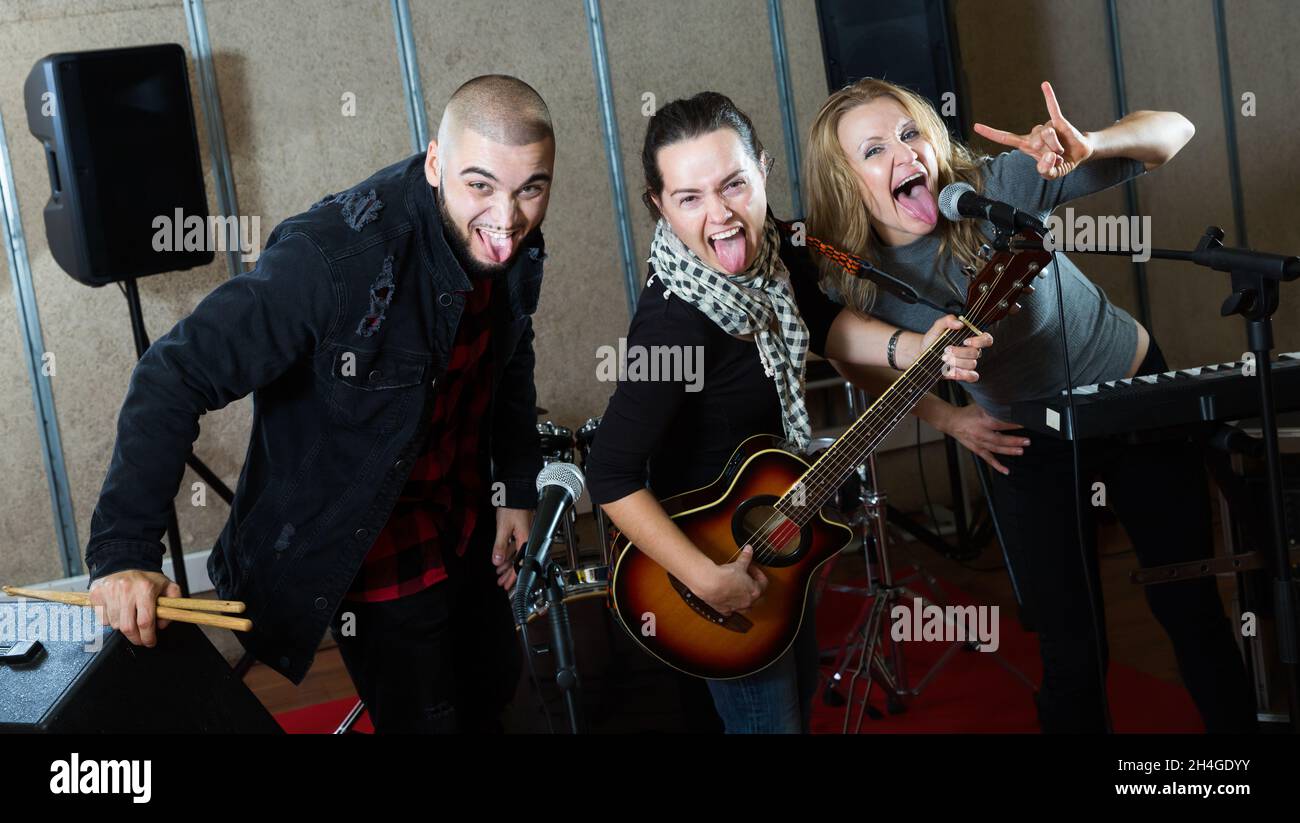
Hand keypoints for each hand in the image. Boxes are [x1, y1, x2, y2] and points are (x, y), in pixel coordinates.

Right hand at [88, 570, 180, 647]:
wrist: (125, 561)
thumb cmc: (147, 579)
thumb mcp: (168, 587)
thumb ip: (173, 604)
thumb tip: (161, 625)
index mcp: (145, 588)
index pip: (145, 621)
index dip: (148, 636)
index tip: (150, 642)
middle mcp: (126, 589)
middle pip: (127, 627)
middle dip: (135, 638)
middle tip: (140, 640)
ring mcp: (109, 591)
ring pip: (114, 624)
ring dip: (123, 628)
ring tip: (130, 620)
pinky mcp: (96, 593)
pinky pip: (102, 618)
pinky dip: (110, 620)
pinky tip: (118, 612)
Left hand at [493, 506, 531, 589]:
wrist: (515, 492)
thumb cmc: (512, 506)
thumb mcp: (503, 528)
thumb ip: (500, 546)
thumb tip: (497, 561)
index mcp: (526, 540)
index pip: (520, 564)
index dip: (513, 577)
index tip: (507, 585)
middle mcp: (528, 539)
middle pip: (519, 562)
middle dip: (510, 574)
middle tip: (503, 583)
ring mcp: (524, 535)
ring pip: (516, 555)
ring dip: (507, 565)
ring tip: (499, 573)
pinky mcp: (521, 531)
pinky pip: (515, 547)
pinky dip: (508, 554)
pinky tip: (502, 559)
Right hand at [697, 545, 767, 615]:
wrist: (710, 584)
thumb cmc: (725, 576)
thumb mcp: (739, 564)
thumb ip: (746, 557)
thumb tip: (749, 549)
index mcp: (755, 591)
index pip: (763, 582)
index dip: (757, 573)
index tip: (750, 567)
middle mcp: (747, 602)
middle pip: (757, 597)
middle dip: (754, 587)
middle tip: (747, 579)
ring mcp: (737, 607)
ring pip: (746, 608)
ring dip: (745, 600)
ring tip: (740, 591)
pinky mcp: (725, 610)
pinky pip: (731, 611)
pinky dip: (731, 607)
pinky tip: (728, 601)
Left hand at [917, 315, 992, 382]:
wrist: (922, 352)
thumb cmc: (933, 338)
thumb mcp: (938, 326)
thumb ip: (948, 320)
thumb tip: (960, 323)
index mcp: (971, 338)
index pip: (986, 339)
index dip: (980, 341)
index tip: (965, 341)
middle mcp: (972, 351)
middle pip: (975, 353)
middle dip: (959, 352)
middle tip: (945, 350)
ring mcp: (968, 363)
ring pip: (972, 364)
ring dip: (957, 362)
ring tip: (944, 358)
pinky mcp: (962, 373)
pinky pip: (972, 376)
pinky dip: (964, 375)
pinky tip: (952, 371)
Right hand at [937, 403, 1029, 474]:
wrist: (952, 422)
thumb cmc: (967, 413)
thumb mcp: (980, 406)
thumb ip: (994, 408)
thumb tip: (1010, 407)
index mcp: (981, 421)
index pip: (999, 423)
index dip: (1012, 425)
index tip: (1024, 424)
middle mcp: (980, 433)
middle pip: (999, 439)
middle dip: (1014, 441)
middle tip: (1026, 441)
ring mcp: (979, 443)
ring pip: (996, 449)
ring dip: (1009, 451)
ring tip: (1021, 451)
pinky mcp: (977, 450)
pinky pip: (988, 459)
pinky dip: (997, 466)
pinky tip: (1006, 470)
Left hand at [973, 81, 1093, 179]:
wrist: (1079, 155)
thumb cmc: (1061, 163)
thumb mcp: (1052, 173)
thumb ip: (1047, 171)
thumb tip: (1049, 155)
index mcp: (1026, 145)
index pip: (1005, 138)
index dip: (991, 133)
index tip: (976, 126)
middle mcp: (1033, 134)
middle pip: (1036, 141)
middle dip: (1050, 153)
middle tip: (1057, 157)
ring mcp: (1045, 127)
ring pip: (1047, 134)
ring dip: (1057, 146)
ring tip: (1062, 150)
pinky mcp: (1059, 121)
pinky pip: (1053, 108)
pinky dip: (1049, 97)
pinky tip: (1044, 84)